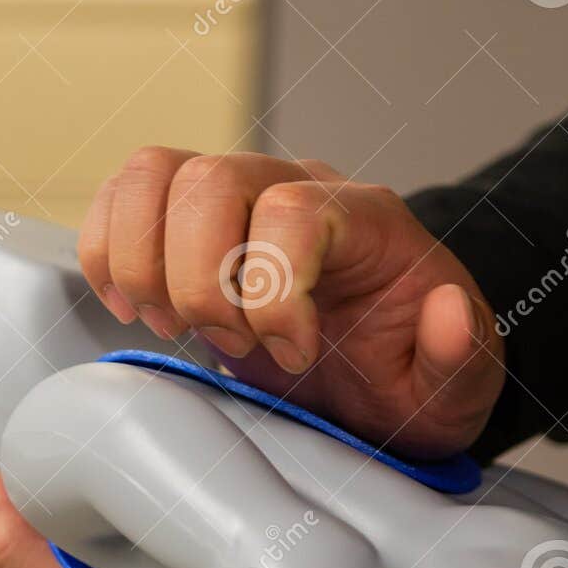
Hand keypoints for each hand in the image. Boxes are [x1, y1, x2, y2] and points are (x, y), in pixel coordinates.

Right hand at [79, 149, 505, 457]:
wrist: (378, 376)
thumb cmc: (406, 378)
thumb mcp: (457, 391)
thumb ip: (461, 358)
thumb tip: (446, 313)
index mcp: (365, 220)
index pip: (294, 209)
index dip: (274, 292)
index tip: (294, 356)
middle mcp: (293, 188)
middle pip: (210, 181)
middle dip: (201, 284)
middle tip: (231, 347)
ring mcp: (234, 197)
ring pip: (153, 175)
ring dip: (144, 264)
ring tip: (174, 325)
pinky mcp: (184, 222)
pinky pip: (122, 197)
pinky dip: (106, 252)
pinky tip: (134, 308)